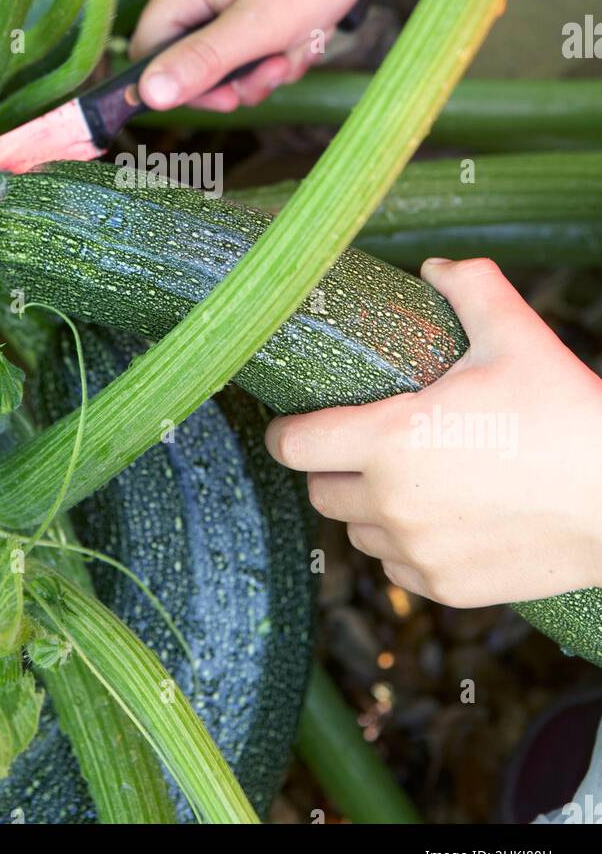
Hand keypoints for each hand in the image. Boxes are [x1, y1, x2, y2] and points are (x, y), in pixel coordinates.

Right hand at [130, 0, 388, 111]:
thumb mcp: (256, 28)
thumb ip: (200, 62)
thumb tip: (146, 95)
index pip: (149, 50)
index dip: (182, 85)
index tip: (228, 99)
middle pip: (192, 56)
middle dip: (238, 75)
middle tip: (276, 70)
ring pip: (228, 53)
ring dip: (266, 64)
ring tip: (300, 46)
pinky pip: (251, 36)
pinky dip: (280, 45)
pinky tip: (308, 33)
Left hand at [265, 258, 601, 607]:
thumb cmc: (567, 415)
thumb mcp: (516, 335)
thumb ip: (469, 288)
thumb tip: (435, 266)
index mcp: (390, 441)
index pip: (294, 445)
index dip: (287, 431)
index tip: (294, 423)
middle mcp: (391, 504)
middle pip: (319, 491)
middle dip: (329, 467)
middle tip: (360, 444)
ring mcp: (418, 552)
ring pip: (356, 533)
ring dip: (365, 508)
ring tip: (401, 480)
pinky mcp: (447, 587)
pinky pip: (397, 568)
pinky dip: (403, 546)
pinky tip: (433, 518)